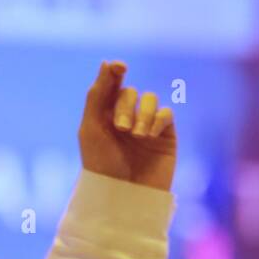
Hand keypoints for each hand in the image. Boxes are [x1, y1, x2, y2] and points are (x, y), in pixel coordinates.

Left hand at [78, 61, 175, 191]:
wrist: (123, 196)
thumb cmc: (101, 165)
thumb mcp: (92, 128)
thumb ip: (98, 95)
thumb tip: (108, 62)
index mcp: (103, 115)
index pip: (110, 84)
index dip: (114, 72)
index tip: (119, 66)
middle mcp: (125, 117)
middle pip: (129, 92)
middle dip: (125, 106)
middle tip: (121, 128)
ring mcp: (146, 126)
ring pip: (150, 99)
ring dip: (142, 113)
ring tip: (136, 135)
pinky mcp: (165, 136)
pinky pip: (166, 114)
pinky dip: (157, 120)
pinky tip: (149, 136)